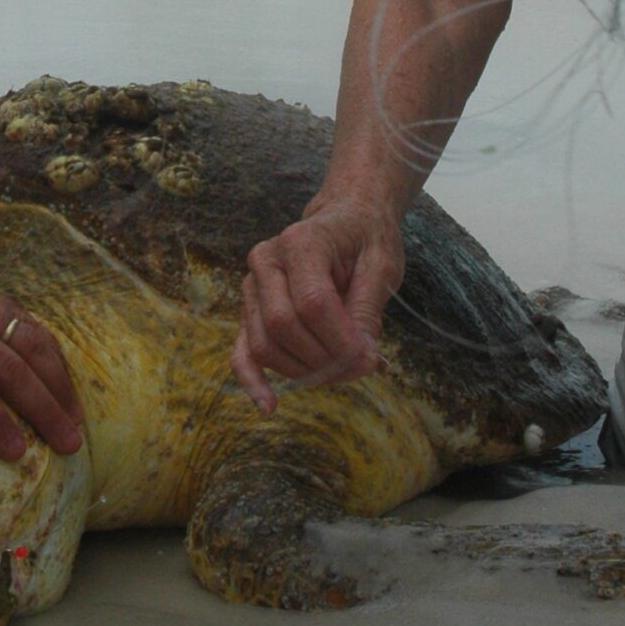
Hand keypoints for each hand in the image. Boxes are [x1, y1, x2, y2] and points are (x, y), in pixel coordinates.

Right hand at [231, 202, 402, 413]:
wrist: (344, 219)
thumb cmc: (365, 239)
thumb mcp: (382, 265)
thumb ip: (367, 309)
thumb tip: (360, 359)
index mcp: (300, 242)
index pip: (312, 303)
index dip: (341, 340)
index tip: (371, 358)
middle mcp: (266, 260)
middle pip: (284, 326)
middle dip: (325, 358)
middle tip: (362, 367)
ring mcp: (252, 285)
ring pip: (265, 344)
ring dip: (304, 370)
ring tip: (342, 371)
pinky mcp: (250, 309)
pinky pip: (242, 351)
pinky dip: (252, 380)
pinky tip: (269, 406)